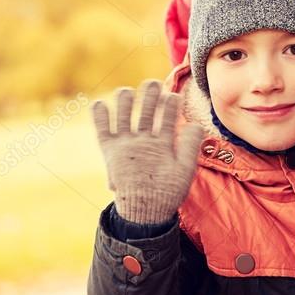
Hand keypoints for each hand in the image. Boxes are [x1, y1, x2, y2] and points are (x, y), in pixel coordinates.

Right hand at [91, 80, 204, 222]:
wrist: (146, 211)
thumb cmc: (168, 192)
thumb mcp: (184, 168)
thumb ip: (191, 145)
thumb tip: (195, 123)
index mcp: (163, 141)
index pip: (167, 118)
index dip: (170, 106)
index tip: (173, 96)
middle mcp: (145, 139)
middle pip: (146, 111)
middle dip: (148, 97)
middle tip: (152, 83)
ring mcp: (127, 143)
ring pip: (125, 116)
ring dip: (125, 102)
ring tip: (126, 92)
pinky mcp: (111, 150)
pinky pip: (103, 130)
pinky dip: (100, 118)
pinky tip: (99, 105)